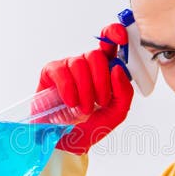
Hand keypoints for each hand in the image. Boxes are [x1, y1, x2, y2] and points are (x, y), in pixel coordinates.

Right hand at [35, 23, 133, 154]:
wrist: (68, 142)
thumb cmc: (92, 125)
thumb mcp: (116, 112)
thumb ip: (124, 93)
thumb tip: (118, 70)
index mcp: (105, 69)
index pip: (110, 41)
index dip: (114, 33)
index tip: (121, 38)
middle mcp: (87, 64)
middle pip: (96, 55)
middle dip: (101, 82)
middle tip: (99, 102)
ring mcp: (68, 66)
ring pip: (80, 64)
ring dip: (85, 91)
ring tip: (83, 109)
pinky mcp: (51, 72)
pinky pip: (62, 72)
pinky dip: (68, 89)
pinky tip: (70, 102)